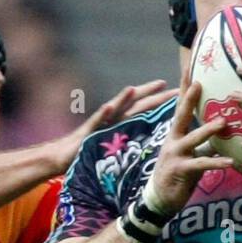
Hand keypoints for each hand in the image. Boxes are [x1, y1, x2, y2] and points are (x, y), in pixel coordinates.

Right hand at [52, 80, 169, 171]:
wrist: (63, 157)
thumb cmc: (91, 154)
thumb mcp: (117, 147)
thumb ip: (131, 140)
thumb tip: (150, 142)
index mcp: (123, 122)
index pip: (145, 108)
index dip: (160, 100)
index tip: (178, 93)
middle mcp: (113, 118)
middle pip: (135, 103)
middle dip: (151, 94)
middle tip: (168, 85)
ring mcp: (100, 122)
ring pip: (116, 107)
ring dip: (125, 97)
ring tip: (136, 88)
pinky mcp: (88, 131)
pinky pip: (96, 121)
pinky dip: (104, 113)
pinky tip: (110, 106)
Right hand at [151, 72, 233, 212]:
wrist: (160, 199)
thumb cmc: (177, 175)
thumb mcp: (191, 156)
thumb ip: (205, 145)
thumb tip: (223, 137)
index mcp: (176, 134)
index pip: (180, 107)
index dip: (184, 88)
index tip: (189, 69)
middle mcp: (173, 140)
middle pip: (181, 116)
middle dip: (188, 99)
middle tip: (199, 82)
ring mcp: (175, 155)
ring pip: (193, 139)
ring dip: (208, 130)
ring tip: (223, 122)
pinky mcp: (180, 170)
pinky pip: (201, 164)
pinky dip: (216, 163)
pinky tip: (230, 162)